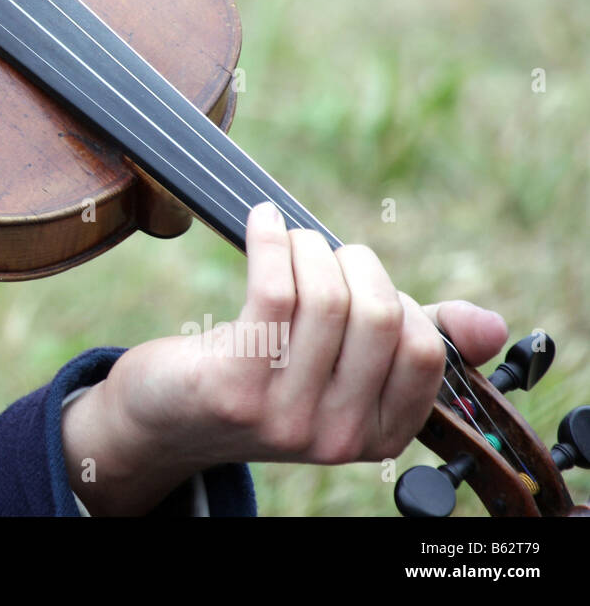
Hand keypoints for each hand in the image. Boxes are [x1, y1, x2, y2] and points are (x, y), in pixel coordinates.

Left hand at [61, 201, 508, 514]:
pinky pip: (274, 290)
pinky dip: (273, 240)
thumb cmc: (261, 374)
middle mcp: (338, 437)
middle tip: (319, 252)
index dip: (394, 297)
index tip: (357, 281)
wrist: (167, 416)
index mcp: (378, 435)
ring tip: (288, 240)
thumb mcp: (339, 367)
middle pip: (377, 314)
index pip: (424, 349)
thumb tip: (492, 326)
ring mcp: (286, 418)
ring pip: (327, 298)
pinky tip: (262, 221)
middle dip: (351, 262)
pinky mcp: (235, 387)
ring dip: (308, 247)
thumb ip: (409, 343)